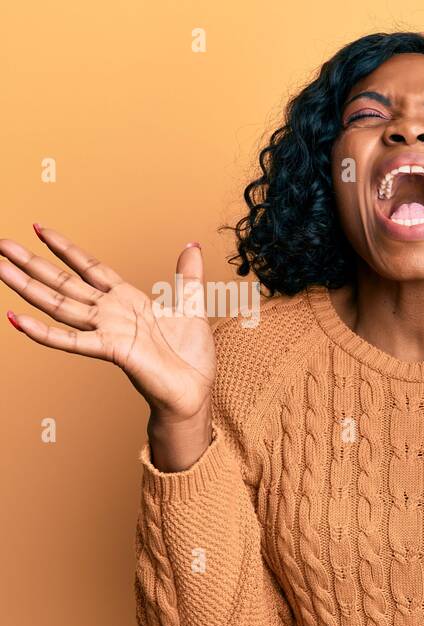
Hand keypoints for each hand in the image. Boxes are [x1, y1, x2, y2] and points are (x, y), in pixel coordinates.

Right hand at [1, 225, 215, 425]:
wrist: (196, 390)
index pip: (88, 267)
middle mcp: (110, 313)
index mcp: (127, 300)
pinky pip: (71, 341)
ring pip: (59, 305)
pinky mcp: (111, 350)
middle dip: (32, 262)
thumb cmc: (190, 355)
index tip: (39, 228)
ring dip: (27, 287)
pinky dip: (43, 332)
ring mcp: (107, 331)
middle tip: (1, 243)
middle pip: (63, 282)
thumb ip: (188, 276)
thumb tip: (193, 246)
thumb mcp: (192, 306)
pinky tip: (17, 319)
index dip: (64, 248)